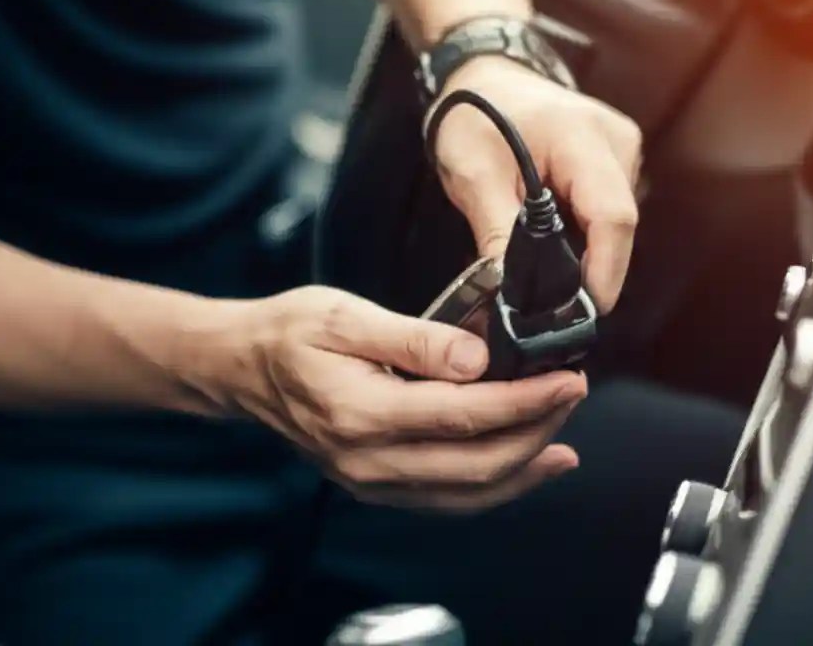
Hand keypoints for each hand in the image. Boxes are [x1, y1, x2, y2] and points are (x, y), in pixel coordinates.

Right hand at [172, 286, 586, 512]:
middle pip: (476, 464)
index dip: (525, 402)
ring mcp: (371, 480)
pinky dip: (492, 486)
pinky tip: (522, 466)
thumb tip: (477, 358)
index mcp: (361, 413)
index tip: (566, 381)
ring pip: (466, 492)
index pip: (465, 417)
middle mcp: (368, 460)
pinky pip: (445, 497)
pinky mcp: (375, 484)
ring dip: (523, 470)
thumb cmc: (289, 333)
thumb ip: (414, 338)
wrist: (240, 369)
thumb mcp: (344, 315)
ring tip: (563, 442)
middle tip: (572, 394)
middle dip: (536, 432)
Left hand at [429, 57, 642, 311]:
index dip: (604, 271)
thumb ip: (497, 234)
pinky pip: (608, 208)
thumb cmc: (474, 115)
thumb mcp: (473, 175)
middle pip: (618, 225)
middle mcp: (615, 140)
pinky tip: (559, 245)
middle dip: (592, 270)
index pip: (612, 216)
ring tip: (550, 276)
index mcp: (580, 137)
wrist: (486, 76)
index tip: (586, 311)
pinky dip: (586, 233)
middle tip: (556, 307)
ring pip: (615, 222)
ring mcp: (622, 148)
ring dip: (588, 252)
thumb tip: (511, 292)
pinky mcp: (618, 158)